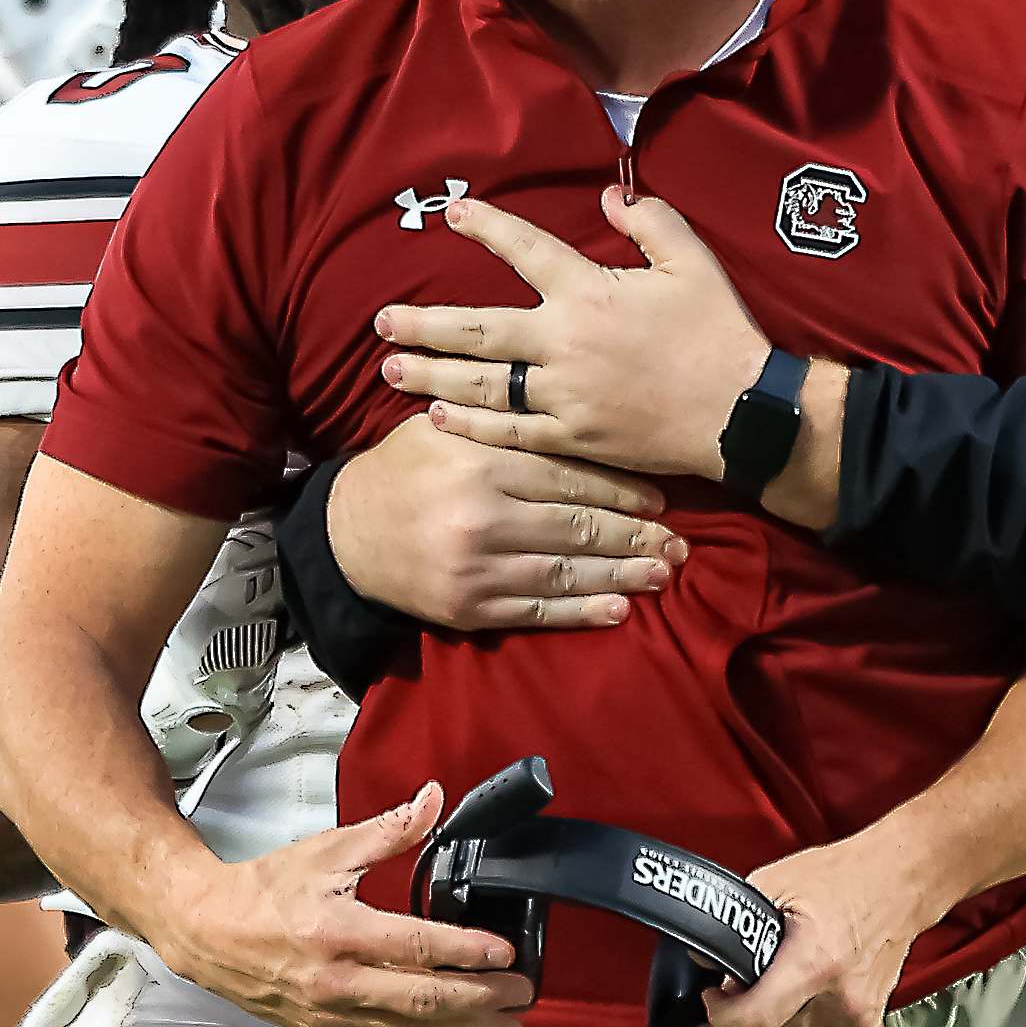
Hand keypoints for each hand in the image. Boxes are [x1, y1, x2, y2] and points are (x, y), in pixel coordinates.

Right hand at [143, 787, 536, 1026]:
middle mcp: (338, 981)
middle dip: (482, 1001)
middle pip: (424, 1001)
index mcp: (338, 930)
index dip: (468, 952)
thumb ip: (388, 831)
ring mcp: (332, 1016)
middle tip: (522, 996)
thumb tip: (435, 799)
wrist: (207, 933)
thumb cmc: (265, 890)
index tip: (505, 953)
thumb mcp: (326, 850)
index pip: (417, 946)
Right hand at [328, 407, 683, 632]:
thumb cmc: (403, 471)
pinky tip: (619, 610)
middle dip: (638, 536)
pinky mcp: (470, 609)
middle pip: (580, 525)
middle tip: (681, 542)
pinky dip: (583, 613)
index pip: (570, 476)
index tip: (661, 498)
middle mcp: (482, 515)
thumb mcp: (444, 430)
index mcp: (480, 461)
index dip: (623, 489)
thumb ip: (503, 426)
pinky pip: (539, 613)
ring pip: (568, 571)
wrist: (345, 536)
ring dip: (624, 575)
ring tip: (664, 574)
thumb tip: (575, 413)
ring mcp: (477, 568)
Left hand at [376, 189, 767, 482]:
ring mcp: (563, 393)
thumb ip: (649, 221)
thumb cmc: (719, 331)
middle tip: (381, 320)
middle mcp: (563, 340)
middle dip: (423, 323)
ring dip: (430, 373)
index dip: (487, 227)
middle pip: (477, 329)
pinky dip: (469, 423)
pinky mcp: (571, 436)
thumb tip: (607, 197)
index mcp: (588, 291)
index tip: (453, 212)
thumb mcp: (692, 260)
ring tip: (388, 367)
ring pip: (481, 383)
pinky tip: (436, 416)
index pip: (526, 249)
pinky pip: (508, 430)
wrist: (740, 411)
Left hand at [684, 834, 940, 1026]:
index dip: (721, 1019)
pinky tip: (776, 1022)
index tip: (709, 1001)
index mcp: (815, 962)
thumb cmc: (842, 879)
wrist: (900, 885)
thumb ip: (736, 923)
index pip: (757, 1019)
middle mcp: (840, 1000)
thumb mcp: (775, 883)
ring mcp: (856, 1019)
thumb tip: (704, 958)